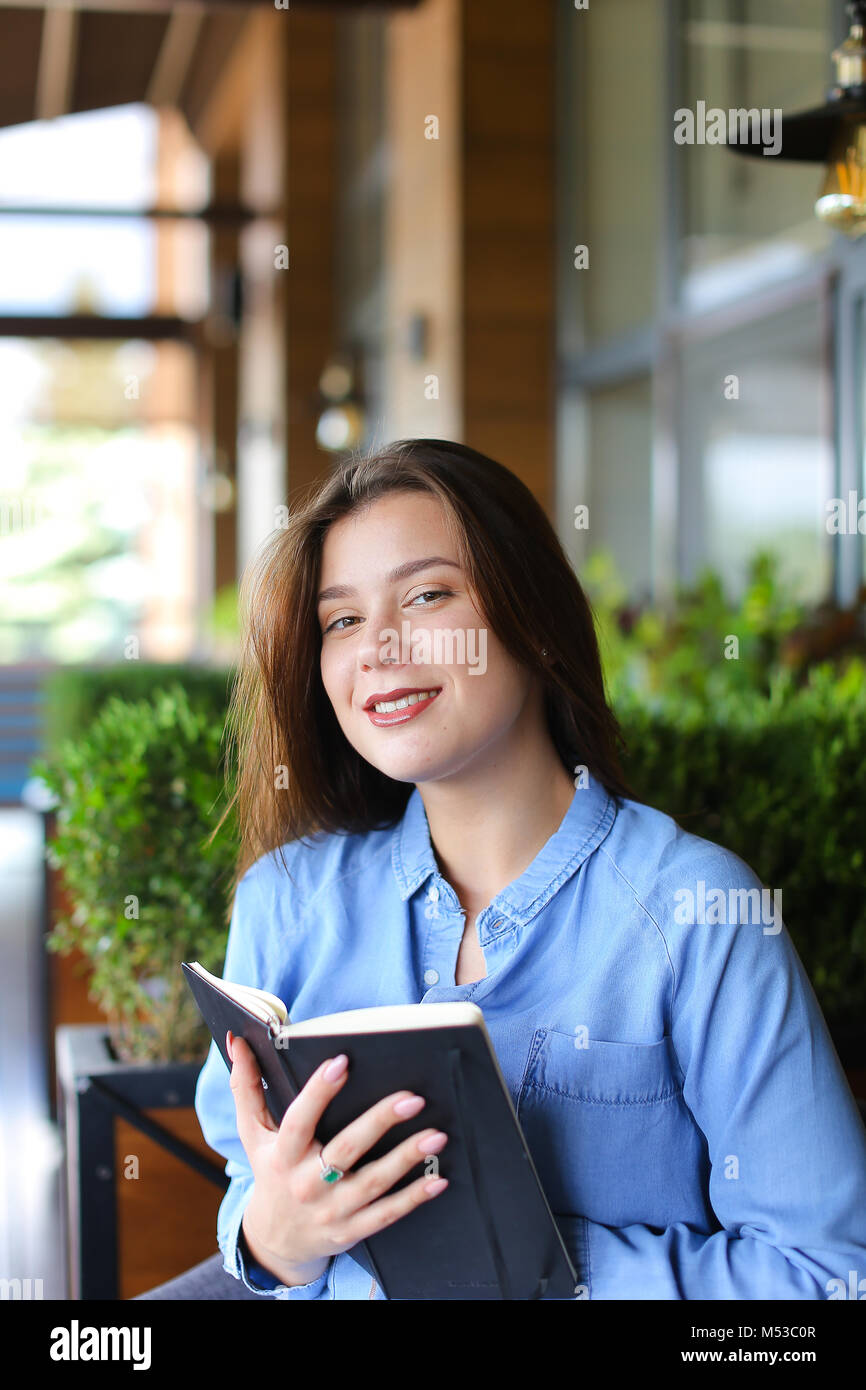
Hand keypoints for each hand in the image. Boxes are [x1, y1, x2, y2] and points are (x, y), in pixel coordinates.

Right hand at [227, 1031, 448, 1286]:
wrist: (275, 1239)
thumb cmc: (270, 1170)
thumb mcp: (253, 1133)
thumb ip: (246, 1086)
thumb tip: (238, 1039)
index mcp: (282, 1155)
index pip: (299, 1120)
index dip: (318, 1093)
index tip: (343, 1062)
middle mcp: (306, 1184)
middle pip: (345, 1150)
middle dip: (380, 1122)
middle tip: (413, 1097)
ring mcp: (331, 1210)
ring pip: (372, 1183)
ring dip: (406, 1159)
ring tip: (437, 1133)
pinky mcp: (352, 1230)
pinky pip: (386, 1214)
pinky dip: (413, 1198)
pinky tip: (438, 1179)